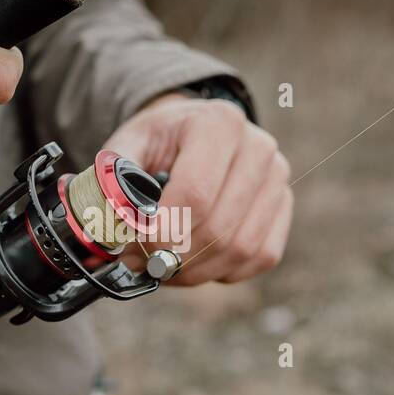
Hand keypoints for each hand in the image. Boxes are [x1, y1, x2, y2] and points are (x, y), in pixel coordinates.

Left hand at [103, 94, 292, 285]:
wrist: (189, 132)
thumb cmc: (157, 142)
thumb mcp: (126, 147)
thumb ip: (112, 183)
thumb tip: (110, 226)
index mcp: (218, 123)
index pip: (195, 195)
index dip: (161, 234)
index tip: (132, 250)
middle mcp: (257, 146)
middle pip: (219, 226)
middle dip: (174, 258)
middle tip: (140, 265)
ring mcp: (277, 177)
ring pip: (241, 248)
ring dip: (197, 270)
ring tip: (163, 268)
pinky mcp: (283, 205)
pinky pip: (261, 256)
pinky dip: (224, 271)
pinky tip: (195, 263)